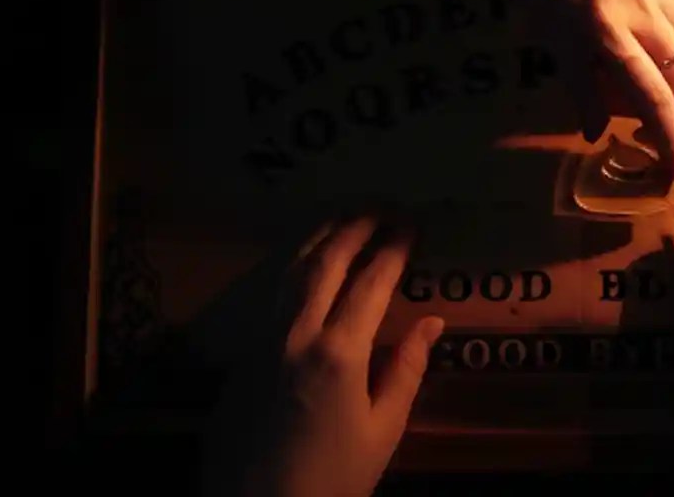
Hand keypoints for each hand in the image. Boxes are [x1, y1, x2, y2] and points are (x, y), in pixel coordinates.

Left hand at [201, 217, 443, 496]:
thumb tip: (432, 322)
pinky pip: (271, 294)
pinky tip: (306, 262)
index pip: (372, 282)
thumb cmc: (332, 479)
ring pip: (290, 270)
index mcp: (339, 353)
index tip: (413, 223)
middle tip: (383, 205)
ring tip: (345, 216)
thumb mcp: (382, 432)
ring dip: (320, 236)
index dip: (394, 248)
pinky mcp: (242, 355)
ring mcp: (262, 341)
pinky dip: (294, 266)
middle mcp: (296, 334)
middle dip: (356, 226)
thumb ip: (405, 370)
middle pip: (326, 261)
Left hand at [502, 0, 673, 182]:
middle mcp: (639, 11)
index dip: (670, 141)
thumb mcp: (545, 23)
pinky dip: (673, 34)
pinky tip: (651, 30)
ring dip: (673, 73)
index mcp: (601, 30)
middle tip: (668, 134)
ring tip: (648, 77)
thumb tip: (596, 129)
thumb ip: (576, 78)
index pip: (649, 100)